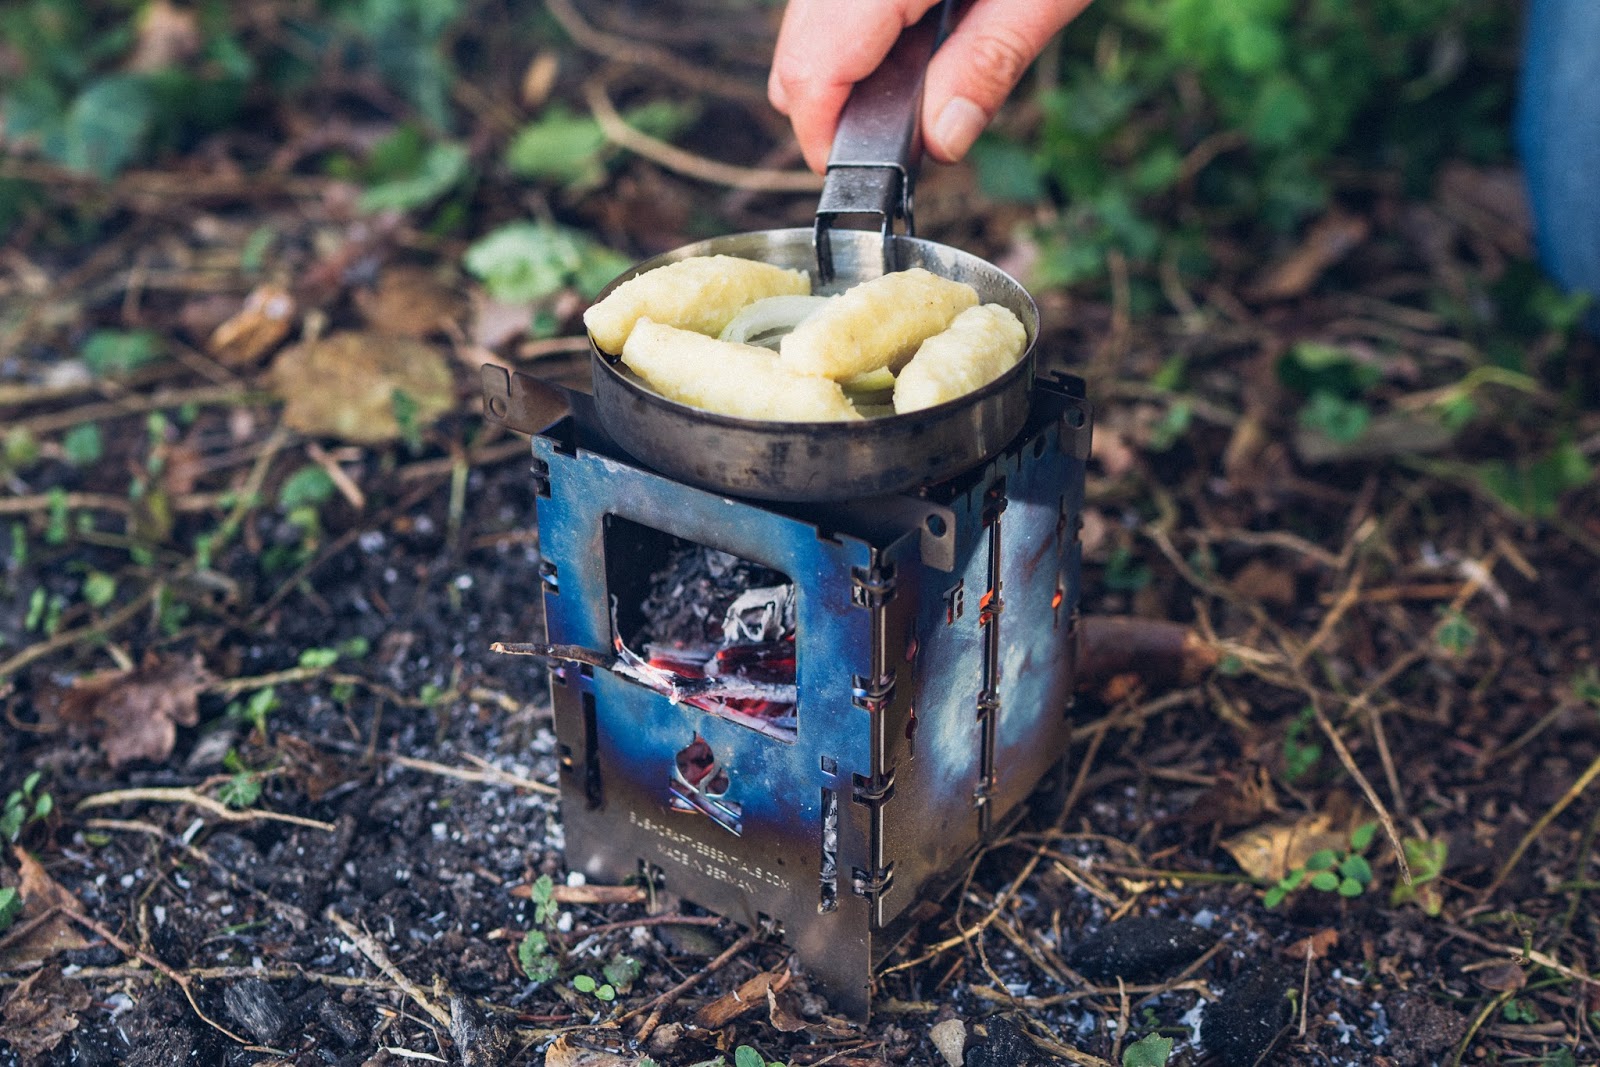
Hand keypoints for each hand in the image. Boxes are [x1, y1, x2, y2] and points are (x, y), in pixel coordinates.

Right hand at [768, 0, 1093, 172]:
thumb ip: (989, 64)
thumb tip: (940, 140)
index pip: (812, 73)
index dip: (826, 139)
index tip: (864, 176)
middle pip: (796, 52)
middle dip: (833, 108)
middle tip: (903, 136)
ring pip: (805, 23)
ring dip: (843, 66)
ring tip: (922, 77)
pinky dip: (856, 25)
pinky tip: (915, 28)